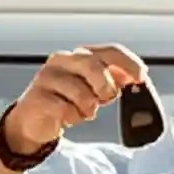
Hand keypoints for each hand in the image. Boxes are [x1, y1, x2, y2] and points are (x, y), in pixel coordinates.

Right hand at [4, 43, 146, 152]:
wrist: (32, 121)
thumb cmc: (65, 101)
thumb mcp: (94, 89)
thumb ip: (112, 80)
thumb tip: (134, 77)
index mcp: (79, 56)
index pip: (109, 51)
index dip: (128, 63)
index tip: (141, 77)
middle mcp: (62, 61)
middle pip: (94, 66)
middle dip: (106, 87)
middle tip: (105, 99)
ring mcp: (47, 78)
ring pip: (82, 93)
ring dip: (88, 108)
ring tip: (81, 111)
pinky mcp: (37, 97)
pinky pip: (65, 109)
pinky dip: (72, 117)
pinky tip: (66, 116)